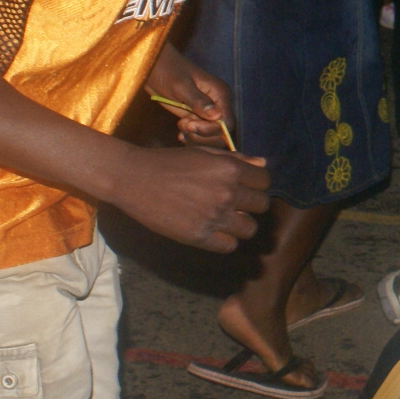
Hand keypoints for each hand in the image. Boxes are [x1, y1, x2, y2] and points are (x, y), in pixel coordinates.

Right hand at [109, 144, 270, 252]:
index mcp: (230, 169)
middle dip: (252, 203)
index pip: (265, 181)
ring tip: (227, 219)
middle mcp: (227, 193)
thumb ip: (235, 159)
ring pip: (249, 229)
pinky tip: (215, 232)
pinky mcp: (198, 236)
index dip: (257, 183)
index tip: (247, 186)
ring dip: (242, 224)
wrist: (133, 178)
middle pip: (262, 205)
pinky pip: (228, 245)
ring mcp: (214, 216)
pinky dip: (225, 240)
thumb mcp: (204, 153)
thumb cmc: (168, 161)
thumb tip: (262, 163)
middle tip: (238, 203)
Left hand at [144, 43, 233, 148]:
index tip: (189, 124)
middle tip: (183, 126)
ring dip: (196, 138)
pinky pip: (201, 134)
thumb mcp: (181, 86)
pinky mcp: (196, 115)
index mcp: (220, 93)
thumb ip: (198, 101)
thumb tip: (217, 116)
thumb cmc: (167, 70)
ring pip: (211, 136)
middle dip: (203, 136)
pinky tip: (181, 134)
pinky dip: (192, 137)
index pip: (227, 122)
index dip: (211, 130)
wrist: (153, 64)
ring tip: (181, 129)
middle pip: (221, 132)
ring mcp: (207, 110)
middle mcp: (218, 103)